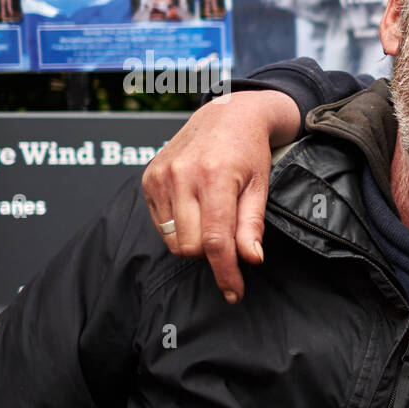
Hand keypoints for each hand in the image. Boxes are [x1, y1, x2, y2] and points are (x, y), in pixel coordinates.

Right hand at [142, 90, 300, 302]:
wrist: (227, 115)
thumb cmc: (249, 151)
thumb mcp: (260, 187)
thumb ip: (252, 225)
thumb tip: (251, 259)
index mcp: (214, 178)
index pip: (216, 241)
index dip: (226, 272)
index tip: (234, 292)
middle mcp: (182, 176)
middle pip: (191, 246)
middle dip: (212, 253)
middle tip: (230, 238)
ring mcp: (161, 177)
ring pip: (173, 239)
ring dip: (195, 242)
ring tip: (213, 219)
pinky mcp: (148, 178)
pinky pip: (160, 225)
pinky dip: (179, 228)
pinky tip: (195, 210)